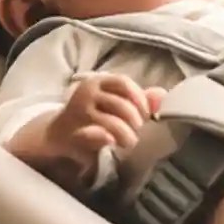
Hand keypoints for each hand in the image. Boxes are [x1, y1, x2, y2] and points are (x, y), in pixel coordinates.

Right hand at [46, 74, 166, 175]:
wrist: (60, 133)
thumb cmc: (94, 115)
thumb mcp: (116, 103)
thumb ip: (140, 99)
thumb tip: (163, 96)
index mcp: (98, 82)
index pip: (122, 83)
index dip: (139, 97)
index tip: (146, 113)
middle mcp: (86, 94)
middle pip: (120, 104)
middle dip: (135, 120)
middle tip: (137, 130)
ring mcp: (79, 114)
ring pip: (110, 122)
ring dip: (126, 134)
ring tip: (129, 142)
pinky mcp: (73, 133)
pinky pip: (91, 134)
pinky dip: (103, 137)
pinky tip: (110, 141)